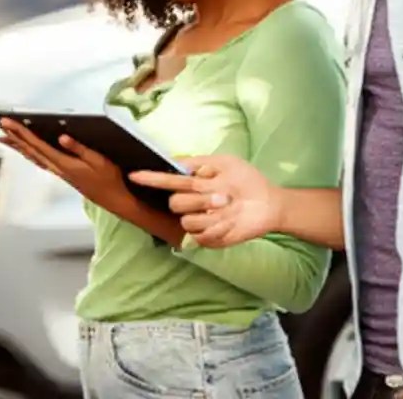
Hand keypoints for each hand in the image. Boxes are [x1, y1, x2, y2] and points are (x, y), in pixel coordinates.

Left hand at [0, 119, 128, 207]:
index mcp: (63, 163)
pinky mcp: (62, 173)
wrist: (113, 199)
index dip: (21, 132)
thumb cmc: (108, 178)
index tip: (8, 123)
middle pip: (30, 150)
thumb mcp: (98, 161)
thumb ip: (79, 149)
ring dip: (18, 146)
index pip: (37, 144)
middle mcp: (56, 168)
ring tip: (4, 137)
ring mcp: (58, 172)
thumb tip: (62, 137)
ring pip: (32, 156)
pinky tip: (25, 150)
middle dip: (15, 136)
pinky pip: (39, 160)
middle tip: (0, 125)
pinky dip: (28, 153)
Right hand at [127, 154, 282, 247]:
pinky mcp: (209, 239)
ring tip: (229, 208)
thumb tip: (176, 163)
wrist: (268, 203)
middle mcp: (192, 204)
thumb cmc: (246, 179)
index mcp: (193, 184)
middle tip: (222, 196)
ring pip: (187, 221)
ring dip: (210, 213)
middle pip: (175, 203)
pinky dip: (219, 228)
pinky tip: (231, 223)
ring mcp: (200, 222)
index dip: (151, 179)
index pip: (167, 181)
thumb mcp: (225, 162)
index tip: (134, 175)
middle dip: (198, 199)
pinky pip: (202, 236)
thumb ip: (199, 162)